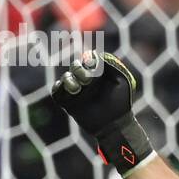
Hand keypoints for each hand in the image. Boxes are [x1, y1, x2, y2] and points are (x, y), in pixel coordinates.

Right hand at [51, 51, 152, 172]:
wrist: (115, 124)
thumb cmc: (121, 102)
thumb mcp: (122, 80)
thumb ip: (110, 64)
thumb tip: (92, 53)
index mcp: (98, 72)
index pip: (88, 59)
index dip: (89, 59)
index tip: (92, 63)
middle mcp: (86, 79)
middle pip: (76, 65)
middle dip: (80, 69)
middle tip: (88, 81)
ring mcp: (76, 90)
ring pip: (66, 77)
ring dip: (70, 79)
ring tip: (78, 89)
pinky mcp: (67, 102)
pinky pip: (56, 91)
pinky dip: (60, 88)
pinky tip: (71, 92)